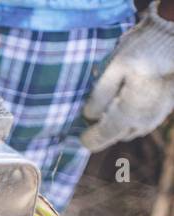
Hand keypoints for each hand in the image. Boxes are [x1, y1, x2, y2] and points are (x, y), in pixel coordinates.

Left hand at [81, 4, 173, 151]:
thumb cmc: (145, 50)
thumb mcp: (115, 68)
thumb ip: (100, 95)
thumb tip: (88, 116)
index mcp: (128, 114)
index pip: (100, 138)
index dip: (86, 137)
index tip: (78, 132)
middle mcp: (143, 122)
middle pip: (112, 137)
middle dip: (100, 130)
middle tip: (90, 115)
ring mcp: (155, 117)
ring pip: (127, 132)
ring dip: (115, 125)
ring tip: (107, 106)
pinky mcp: (163, 110)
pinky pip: (140, 123)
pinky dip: (129, 119)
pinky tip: (125, 101)